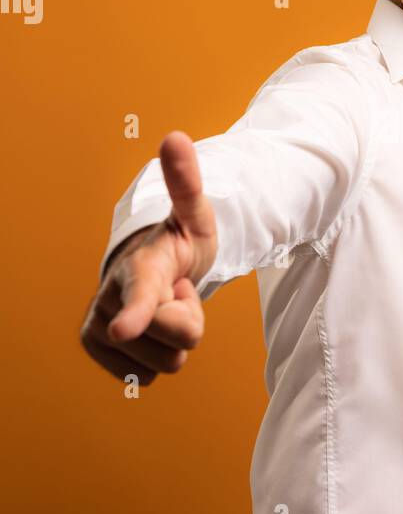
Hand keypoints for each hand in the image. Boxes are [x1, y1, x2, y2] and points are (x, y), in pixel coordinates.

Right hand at [79, 132, 217, 383]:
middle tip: (177, 293)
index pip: (140, 295)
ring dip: (172, 340)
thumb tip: (175, 137)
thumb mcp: (194, 215)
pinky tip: (149, 328)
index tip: (123, 328)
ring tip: (163, 306)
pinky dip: (154, 356)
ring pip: (166, 364)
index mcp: (140, 267)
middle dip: (190, 322)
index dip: (137, 313)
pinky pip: (146, 376)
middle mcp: (110, 297)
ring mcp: (99, 325)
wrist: (148, 266)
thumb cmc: (175, 242)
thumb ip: (186, 183)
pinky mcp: (95, 348)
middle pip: (180, 341)